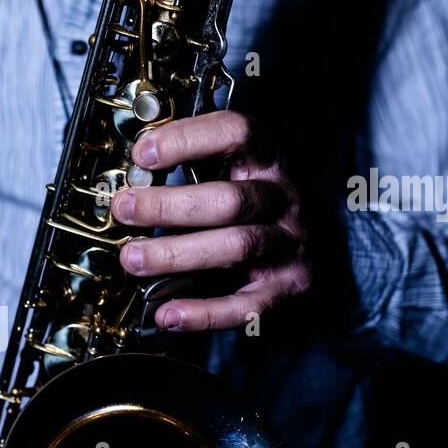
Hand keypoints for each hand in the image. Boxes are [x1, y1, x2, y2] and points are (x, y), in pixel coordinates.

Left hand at [112, 111, 311, 330]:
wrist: (322, 248)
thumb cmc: (255, 208)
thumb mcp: (234, 175)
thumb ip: (191, 172)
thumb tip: (130, 180)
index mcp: (266, 162)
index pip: (237, 133)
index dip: (188, 139)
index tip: (142, 154)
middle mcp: (284, 200)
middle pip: (230, 200)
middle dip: (169, 206)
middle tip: (125, 209)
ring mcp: (289, 247)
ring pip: (235, 247)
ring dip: (176, 254)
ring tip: (133, 258)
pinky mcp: (284, 291)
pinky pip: (244, 306)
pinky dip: (201, 312)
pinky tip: (166, 313)